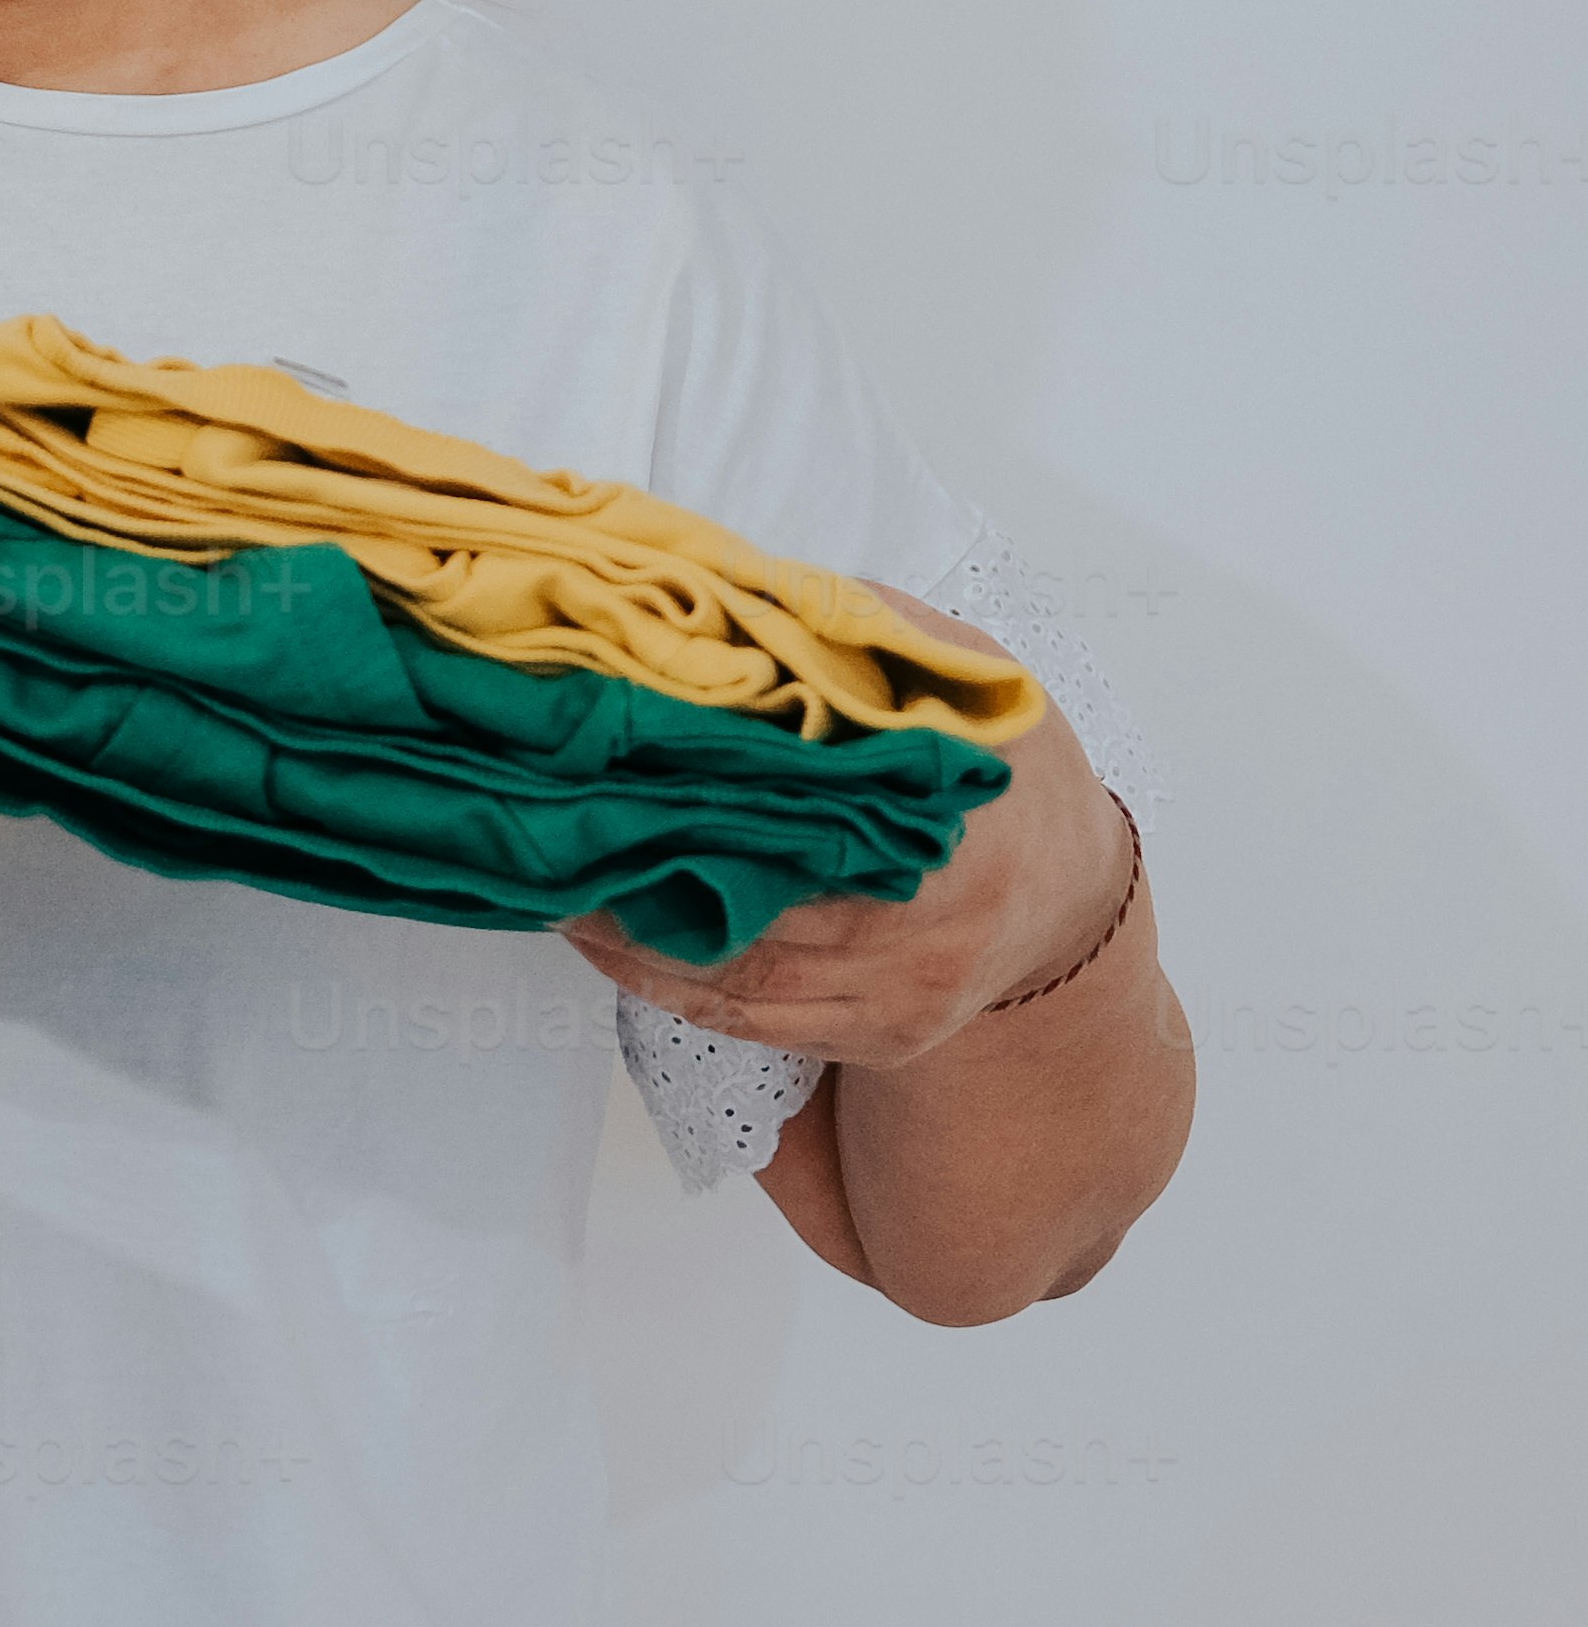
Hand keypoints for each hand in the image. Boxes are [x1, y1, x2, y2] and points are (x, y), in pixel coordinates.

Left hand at [563, 592, 1131, 1073]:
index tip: (620, 782)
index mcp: (954, 842)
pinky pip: (755, 1023)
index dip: (702, 813)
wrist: (1073, 891)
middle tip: (554, 843)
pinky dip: (674, 986)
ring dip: (639, 947)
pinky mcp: (878, 1038)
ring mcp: (900, 1002)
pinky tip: (614, 942)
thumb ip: (867, 636)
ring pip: (741, 987)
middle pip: (757, 921)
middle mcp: (927, 938)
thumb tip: (748, 588)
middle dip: (646, 887)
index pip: (804, 834)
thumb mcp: (968, 683)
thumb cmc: (1010, 772)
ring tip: (559, 892)